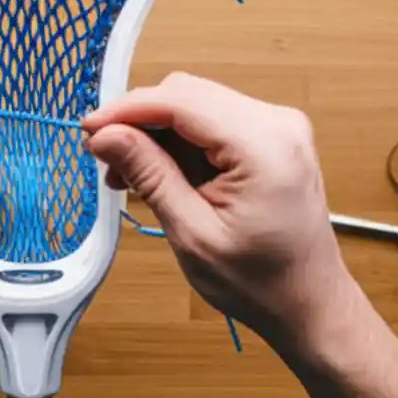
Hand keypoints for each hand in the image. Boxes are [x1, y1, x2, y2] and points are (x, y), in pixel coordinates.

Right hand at [82, 72, 355, 347]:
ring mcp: (278, 126)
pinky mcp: (272, 135)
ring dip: (156, 132)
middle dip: (139, 120)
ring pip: (195, 104)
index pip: (181, 101)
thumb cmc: (260, 282)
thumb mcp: (193, 233)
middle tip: (103, 156)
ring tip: (126, 174)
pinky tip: (156, 171)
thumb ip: (150, 175)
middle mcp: (278, 123)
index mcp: (265, 146)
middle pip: (187, 94)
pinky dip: (179, 141)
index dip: (127, 110)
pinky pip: (212, 121)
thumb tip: (105, 135)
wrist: (309, 303)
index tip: (88, 130)